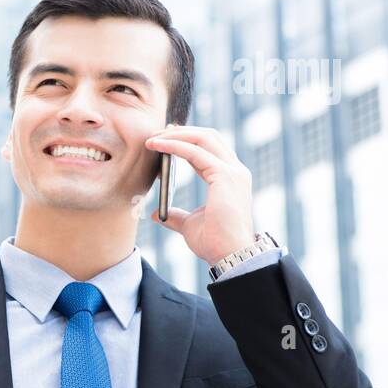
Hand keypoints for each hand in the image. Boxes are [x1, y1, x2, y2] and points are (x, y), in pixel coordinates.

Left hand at [146, 125, 255, 265]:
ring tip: (152, 139)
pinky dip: (174, 145)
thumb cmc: (215, 243)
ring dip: (175, 135)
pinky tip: (157, 146)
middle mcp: (235, 171)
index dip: (186, 139)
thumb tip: (158, 214)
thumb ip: (176, 216)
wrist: (230, 256)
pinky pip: (194, 152)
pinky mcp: (224, 176)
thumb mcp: (190, 224)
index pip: (209, 148)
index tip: (163, 138)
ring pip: (203, 138)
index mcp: (230, 178)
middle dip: (180, 131)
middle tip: (155, 134)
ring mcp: (232, 172)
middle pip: (208, 136)